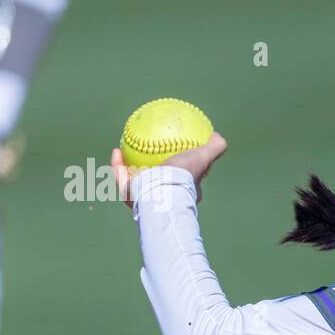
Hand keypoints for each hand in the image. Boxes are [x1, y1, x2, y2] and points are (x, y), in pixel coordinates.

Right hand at [111, 132, 227, 209]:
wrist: (162, 192)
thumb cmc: (183, 176)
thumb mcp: (203, 158)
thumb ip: (214, 148)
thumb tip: (218, 136)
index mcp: (182, 192)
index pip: (184, 181)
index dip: (182, 170)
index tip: (178, 156)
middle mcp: (163, 197)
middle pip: (157, 182)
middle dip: (153, 170)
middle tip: (149, 153)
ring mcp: (145, 198)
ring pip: (135, 182)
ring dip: (129, 168)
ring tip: (125, 150)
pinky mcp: (129, 195)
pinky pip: (121, 178)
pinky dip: (118, 165)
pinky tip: (116, 151)